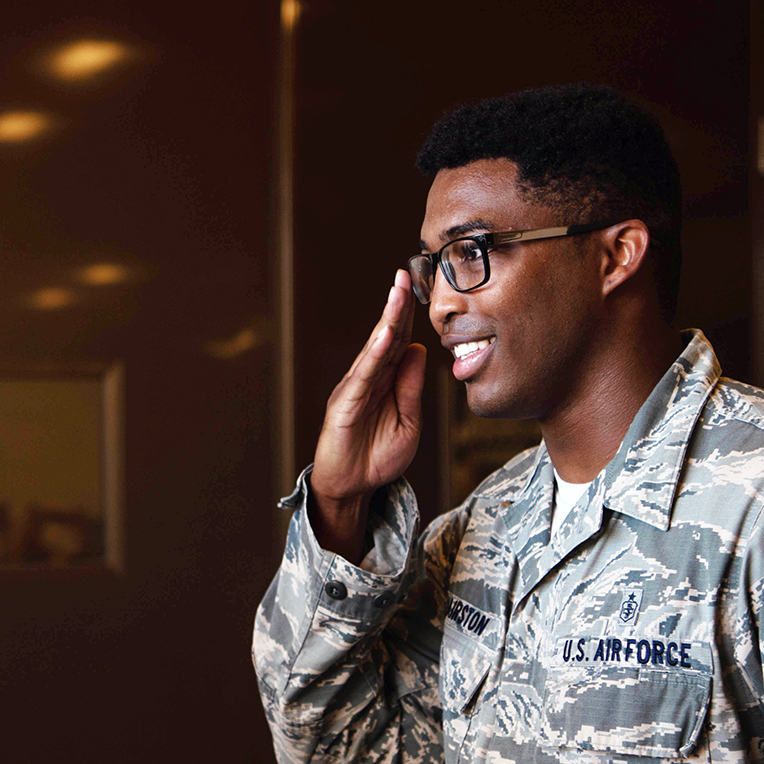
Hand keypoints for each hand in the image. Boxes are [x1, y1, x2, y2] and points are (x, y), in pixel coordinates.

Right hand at [309, 269, 426, 560]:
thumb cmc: (376, 458)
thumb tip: (418, 349)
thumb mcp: (408, 424)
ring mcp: (354, 389)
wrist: (350, 488)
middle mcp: (368, 379)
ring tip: (397, 294)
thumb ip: (411, 389)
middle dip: (396, 306)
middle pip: (385, 337)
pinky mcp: (345, 405)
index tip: (419, 288)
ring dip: (386, 321)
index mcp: (385, 381)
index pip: (399, 342)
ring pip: (374, 350)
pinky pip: (362, 376)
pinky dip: (373, 355)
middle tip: (405, 275)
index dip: (408, 316)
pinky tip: (383, 336)